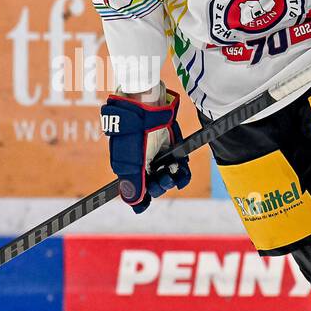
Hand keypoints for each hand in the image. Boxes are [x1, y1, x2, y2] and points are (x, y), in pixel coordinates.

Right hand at [100, 89, 192, 213]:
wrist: (144, 105)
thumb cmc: (131, 132)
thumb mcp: (128, 160)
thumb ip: (132, 183)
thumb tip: (134, 205)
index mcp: (128, 168)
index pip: (136, 190)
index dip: (142, 199)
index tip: (145, 204)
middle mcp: (144, 164)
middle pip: (154, 186)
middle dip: (159, 187)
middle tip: (162, 179)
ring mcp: (158, 156)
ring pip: (168, 178)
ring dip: (171, 181)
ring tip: (172, 175)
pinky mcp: (172, 149)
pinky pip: (180, 167)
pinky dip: (182, 173)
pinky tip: (181, 172)